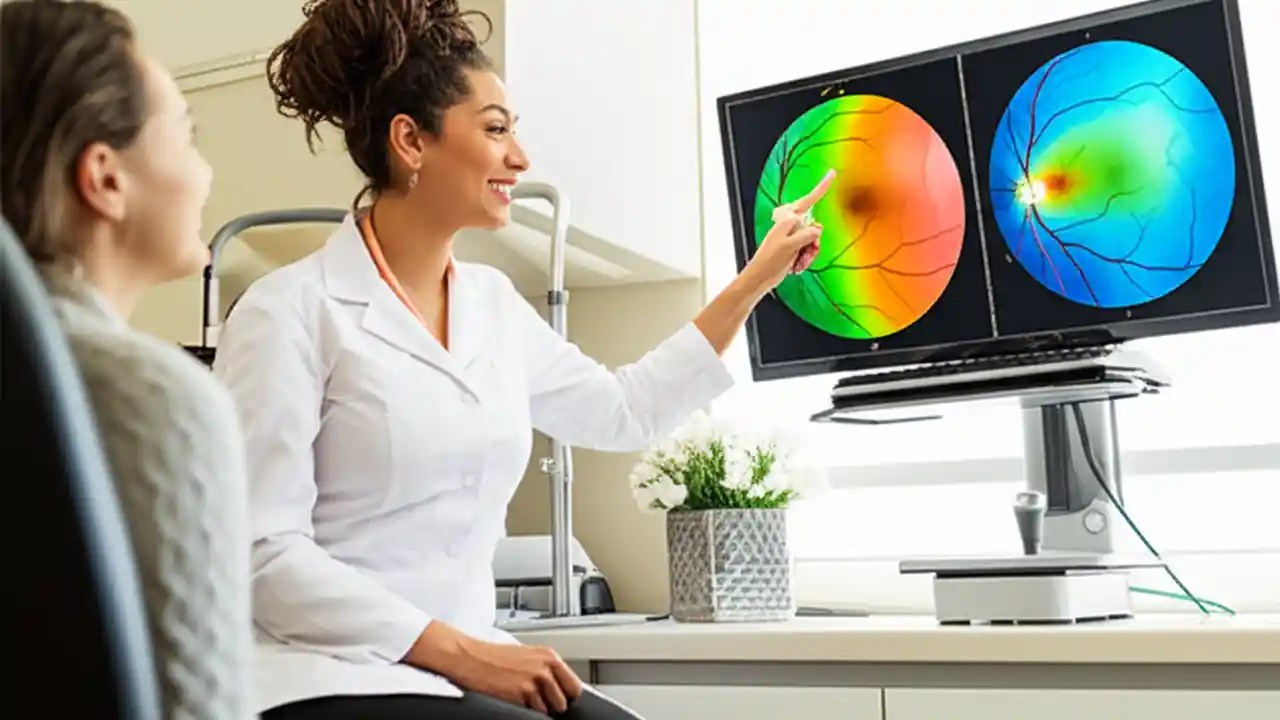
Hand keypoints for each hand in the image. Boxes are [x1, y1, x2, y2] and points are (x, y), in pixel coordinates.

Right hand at [455, 640, 582, 714]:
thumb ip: (545, 669)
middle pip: (562, 702)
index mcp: (549, 656)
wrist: (469, 657)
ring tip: (520, 697)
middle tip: (535, 699)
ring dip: (535, 708)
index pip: (574, 686)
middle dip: (551, 704)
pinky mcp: (520, 693)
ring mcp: (533, 681)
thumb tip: (558, 686)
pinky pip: (530, 713)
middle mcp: (544, 668)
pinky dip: (522, 709)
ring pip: (546, 710)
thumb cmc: (493, 656)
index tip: (561, 699)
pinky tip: (511, 699)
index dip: (566, 696)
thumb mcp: (526, 656)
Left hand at [744, 168, 835, 290]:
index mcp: (789, 218)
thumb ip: (807, 234)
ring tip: (798, 262)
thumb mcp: (790, 246)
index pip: (809, 200)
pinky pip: (809, 249)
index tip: (832, 173)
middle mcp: (792, 224)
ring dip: (809, 253)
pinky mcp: (794, 247)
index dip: (822, 187)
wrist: (760, 277)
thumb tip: (817, 229)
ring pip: (814, 240)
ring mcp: (793, 236)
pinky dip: (806, 258)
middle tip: (805, 252)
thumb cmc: (769, 261)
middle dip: (814, 242)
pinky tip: (796, 266)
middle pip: (815, 226)